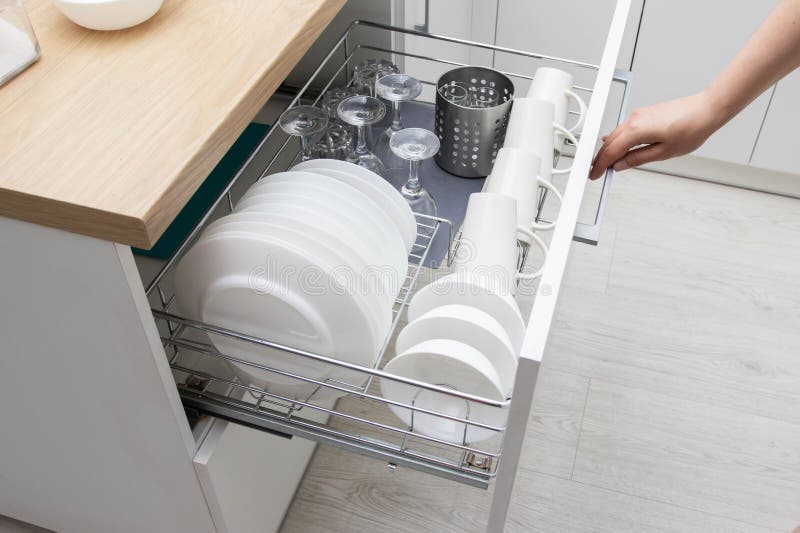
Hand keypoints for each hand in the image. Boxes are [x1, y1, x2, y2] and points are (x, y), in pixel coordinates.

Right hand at [589, 92, 719, 179]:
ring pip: (615, 135)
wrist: (706, 109)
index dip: (600, 165)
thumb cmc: (691, 128)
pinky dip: (618, 140)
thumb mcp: (663, 152)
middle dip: (601, 158)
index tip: (595, 175)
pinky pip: (623, 129)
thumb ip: (638, 159)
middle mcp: (634, 120)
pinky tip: (617, 146)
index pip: (611, 151)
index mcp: (636, 130)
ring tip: (606, 163)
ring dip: (609, 149)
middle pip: (609, 142)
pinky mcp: (644, 113)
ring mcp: (638, 115)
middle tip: (596, 171)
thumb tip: (622, 165)